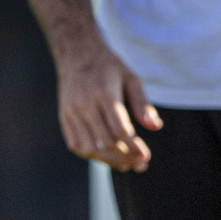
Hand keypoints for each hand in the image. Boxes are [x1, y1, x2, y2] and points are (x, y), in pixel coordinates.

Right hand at [53, 38, 160, 171]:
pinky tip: (106, 156)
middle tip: (139, 164)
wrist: (77, 54)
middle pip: (105, 142)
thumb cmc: (109, 67)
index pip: (119, 130)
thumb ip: (142, 103)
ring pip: (89, 148)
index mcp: (104, 93)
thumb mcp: (131, 78)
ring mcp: (71, 112)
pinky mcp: (64, 117)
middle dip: (125, 158)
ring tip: (125, 164)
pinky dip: (91, 155)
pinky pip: (76, 145)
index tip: (145, 157)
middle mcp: (85, 104)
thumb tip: (155, 127)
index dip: (133, 147)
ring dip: (108, 161)